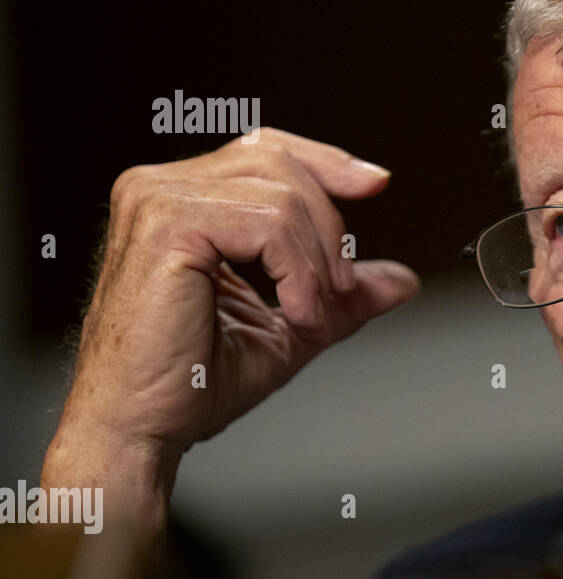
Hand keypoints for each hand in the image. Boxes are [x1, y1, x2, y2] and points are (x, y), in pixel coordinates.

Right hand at [42, 128, 419, 528]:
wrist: (142, 427)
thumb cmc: (194, 384)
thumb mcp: (291, 325)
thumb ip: (342, 294)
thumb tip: (404, 280)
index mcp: (181, 199)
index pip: (266, 151)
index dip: (327, 162)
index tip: (378, 185)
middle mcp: (160, 187)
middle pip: (282, 163)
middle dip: (331, 228)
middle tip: (340, 292)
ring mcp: (157, 199)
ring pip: (283, 196)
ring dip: (318, 262)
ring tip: (312, 316)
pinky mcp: (167, 225)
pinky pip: (269, 223)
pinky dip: (300, 273)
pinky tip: (297, 314)